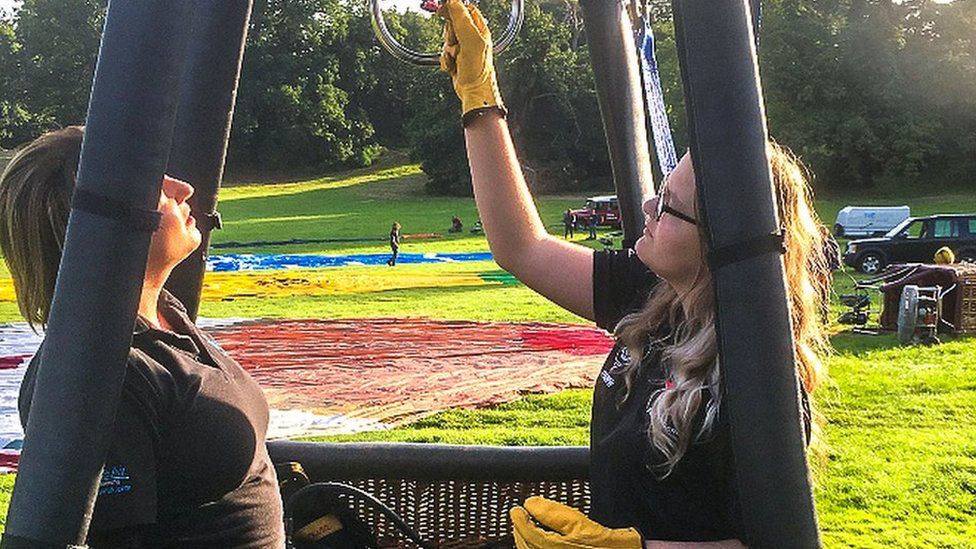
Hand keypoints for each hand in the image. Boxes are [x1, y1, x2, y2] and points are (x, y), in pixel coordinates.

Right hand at [437, 0, 504, 121]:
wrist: (474, 91)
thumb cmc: (478, 68)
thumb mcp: (470, 39)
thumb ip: (461, 18)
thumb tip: (453, 1)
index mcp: (480, 29)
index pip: (465, 9)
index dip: (453, 8)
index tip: (443, 11)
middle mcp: (472, 37)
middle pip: (452, 24)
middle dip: (450, 35)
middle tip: (456, 44)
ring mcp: (463, 49)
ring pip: (446, 40)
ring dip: (447, 51)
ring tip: (457, 58)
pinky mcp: (456, 59)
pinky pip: (443, 55)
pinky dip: (446, 61)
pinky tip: (454, 67)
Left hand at [510, 496, 642, 548]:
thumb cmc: (613, 546)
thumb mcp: (582, 524)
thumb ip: (555, 514)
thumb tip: (532, 503)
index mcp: (559, 547)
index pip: (530, 534)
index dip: (521, 520)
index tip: (518, 508)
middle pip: (528, 546)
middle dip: (520, 530)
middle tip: (518, 517)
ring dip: (524, 541)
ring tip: (523, 529)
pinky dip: (534, 548)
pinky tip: (536, 544)